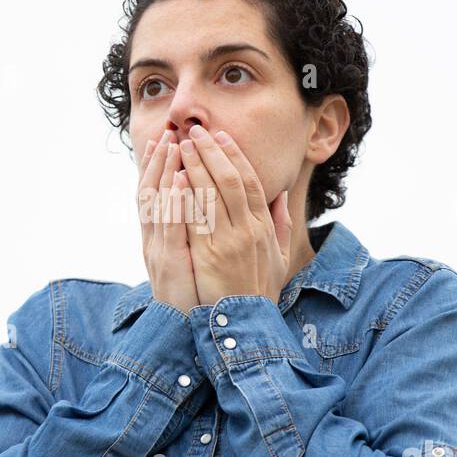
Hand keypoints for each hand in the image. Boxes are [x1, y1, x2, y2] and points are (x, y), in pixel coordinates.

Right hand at [136, 129, 201, 316]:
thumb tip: (208, 207)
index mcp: (163, 237)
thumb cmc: (195, 295)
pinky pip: (171, 228)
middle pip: (153, 192)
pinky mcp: (168, 264)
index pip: (160, 194)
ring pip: (157, 204)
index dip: (161, 167)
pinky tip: (181, 182)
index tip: (168, 140)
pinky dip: (174, 203)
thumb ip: (199, 232)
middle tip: (166, 132)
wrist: (187, 332)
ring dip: (163, 173)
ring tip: (170, 145)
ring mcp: (160, 251)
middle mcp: (156, 240)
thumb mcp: (194, 259)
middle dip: (159, 161)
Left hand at [176, 124, 291, 306]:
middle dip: (212, 152)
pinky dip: (186, 194)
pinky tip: (176, 176)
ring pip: (212, 193)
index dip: (236, 156)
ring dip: (196, 165)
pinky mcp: (208, 256)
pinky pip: (196, 218)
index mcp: (264, 228)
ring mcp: (229, 242)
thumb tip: (281, 196)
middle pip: (231, 179)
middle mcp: (249, 230)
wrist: (247, 324)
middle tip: (195, 131)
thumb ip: (280, 224)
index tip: (222, 137)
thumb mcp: (279, 256)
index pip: (252, 182)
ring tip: (182, 144)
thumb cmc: (260, 291)